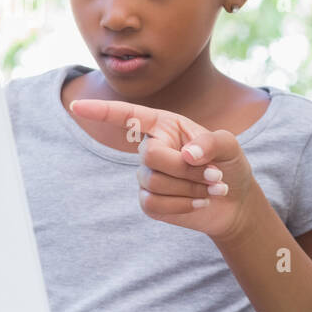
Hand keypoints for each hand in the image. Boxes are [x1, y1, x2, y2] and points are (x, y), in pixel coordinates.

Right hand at [68, 98, 259, 241]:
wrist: (235, 201)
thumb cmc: (230, 165)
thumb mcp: (229, 146)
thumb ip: (211, 142)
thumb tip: (185, 154)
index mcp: (164, 126)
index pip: (128, 115)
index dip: (102, 112)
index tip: (76, 106)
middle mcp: (151, 148)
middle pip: (150, 156)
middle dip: (185, 169)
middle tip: (215, 174)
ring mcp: (147, 175)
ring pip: (154, 182)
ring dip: (190, 187)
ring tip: (215, 187)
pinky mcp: (150, 200)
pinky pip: (153, 203)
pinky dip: (182, 204)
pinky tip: (200, 201)